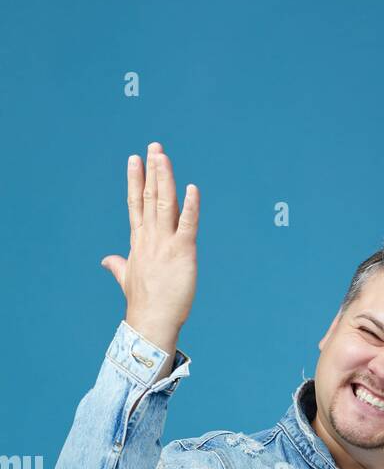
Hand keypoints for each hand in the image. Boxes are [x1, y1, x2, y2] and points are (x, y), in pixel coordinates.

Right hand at [101, 141, 198, 349]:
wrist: (151, 321)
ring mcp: (165, 243)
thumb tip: (106, 260)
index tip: (135, 160)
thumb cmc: (143, 303)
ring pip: (164, 203)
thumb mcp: (127, 278)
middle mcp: (150, 238)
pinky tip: (192, 188)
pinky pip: (188, 224)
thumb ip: (118, 265)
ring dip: (165, 178)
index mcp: (139, 242)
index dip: (135, 180)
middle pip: (149, 197)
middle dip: (152, 170)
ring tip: (163, 156)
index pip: (135, 204)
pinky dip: (191, 206)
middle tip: (154, 147)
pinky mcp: (183, 252)